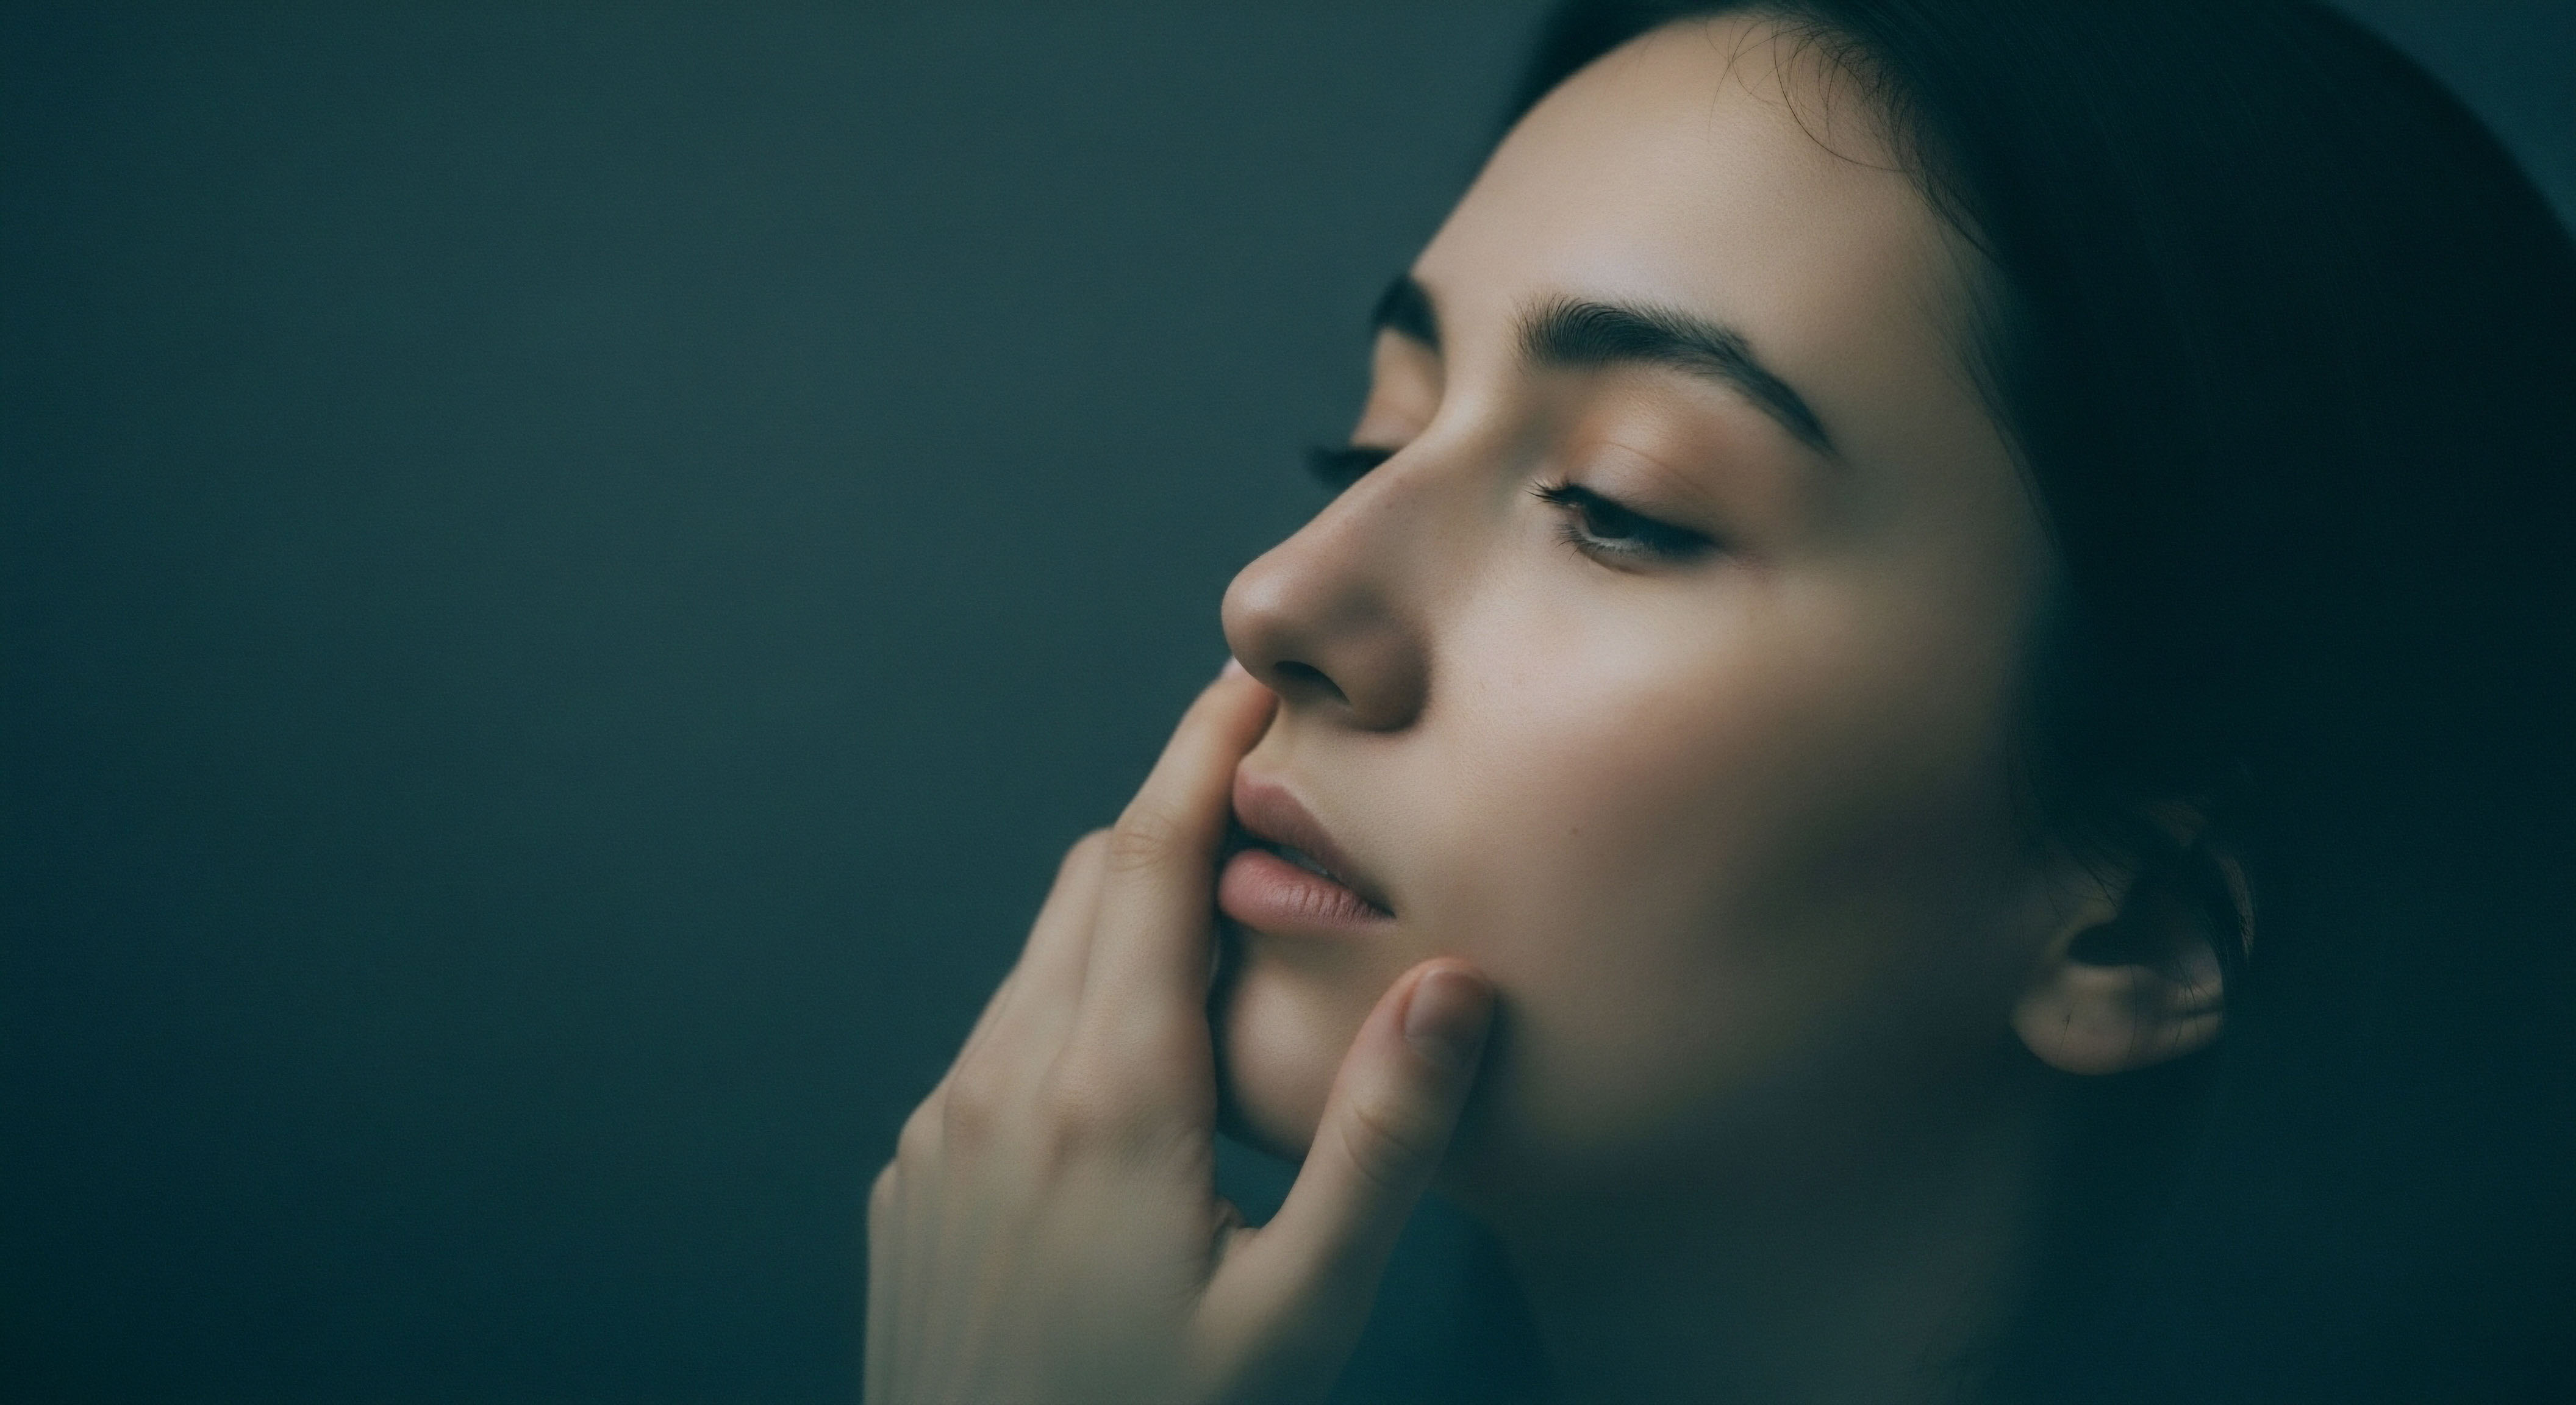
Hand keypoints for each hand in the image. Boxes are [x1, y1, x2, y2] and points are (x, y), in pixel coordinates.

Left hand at [865, 663, 1496, 1404]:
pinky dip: (1068, 1006)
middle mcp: (1001, 1085)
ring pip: (1038, 959)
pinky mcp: (912, 1180)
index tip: (1246, 682)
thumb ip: (1379, 1149)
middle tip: (1268, 810)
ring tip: (1224, 947)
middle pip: (1090, 883)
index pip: (1150, 861)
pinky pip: (996, 1041)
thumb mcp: (1297, 1315)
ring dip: (1124, 919)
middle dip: (1176, 821)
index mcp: (1107, 1096)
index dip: (1201, 754)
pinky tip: (1137, 1079)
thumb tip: (1451, 990)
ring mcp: (940, 1132)